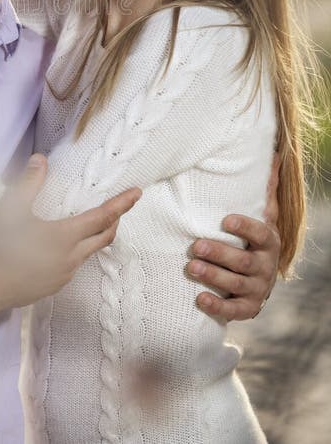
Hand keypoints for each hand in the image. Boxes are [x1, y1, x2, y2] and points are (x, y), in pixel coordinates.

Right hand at [0, 154, 141, 320]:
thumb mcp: (12, 209)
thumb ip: (29, 183)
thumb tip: (40, 159)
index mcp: (65, 236)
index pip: (102, 217)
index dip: (121, 204)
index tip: (137, 193)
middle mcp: (71, 257)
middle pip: (103, 236)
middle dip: (115, 220)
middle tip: (120, 206)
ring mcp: (64, 275)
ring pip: (89, 252)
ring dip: (96, 236)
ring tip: (91, 224)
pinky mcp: (55, 286)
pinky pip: (75, 265)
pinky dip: (79, 251)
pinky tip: (63, 246)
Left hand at [187, 155, 280, 320]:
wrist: (258, 277)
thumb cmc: (250, 239)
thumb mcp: (260, 214)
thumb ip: (265, 188)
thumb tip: (275, 154)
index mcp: (268, 242)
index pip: (261, 234)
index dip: (245, 227)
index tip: (225, 219)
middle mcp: (266, 267)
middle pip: (243, 262)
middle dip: (219, 253)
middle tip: (194, 246)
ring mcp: (258, 289)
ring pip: (236, 284)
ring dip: (213, 276)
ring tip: (190, 267)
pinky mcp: (248, 308)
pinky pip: (234, 311)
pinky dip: (218, 306)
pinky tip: (199, 298)